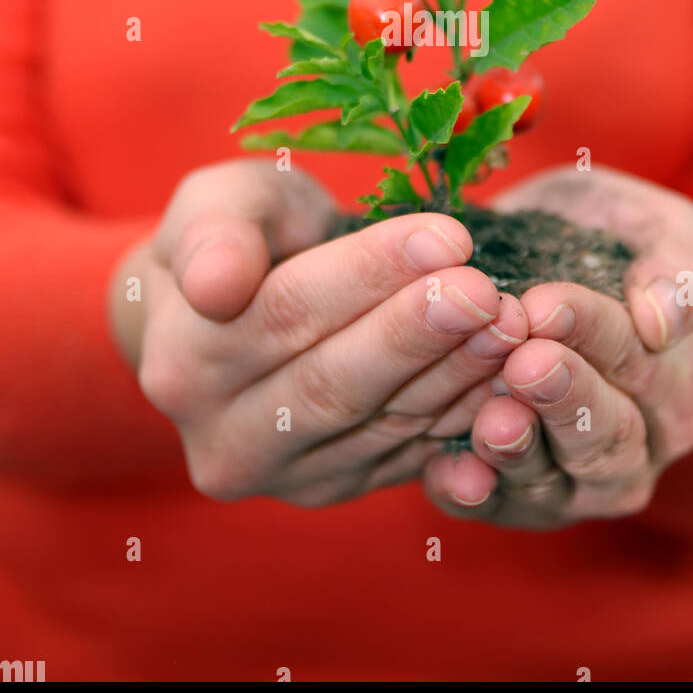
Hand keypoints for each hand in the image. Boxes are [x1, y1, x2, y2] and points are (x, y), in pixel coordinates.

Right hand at [109, 160, 525, 506]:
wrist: (238, 308)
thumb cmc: (237, 237)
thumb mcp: (214, 205)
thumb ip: (213, 233)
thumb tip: (216, 284)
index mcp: (181, 364)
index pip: (284, 314)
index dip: (369, 275)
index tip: (446, 235)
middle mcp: (223, 440)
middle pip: (333, 384)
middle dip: (419, 334)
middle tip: (489, 290)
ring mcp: (284, 476)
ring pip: (382, 423)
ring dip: (456, 374)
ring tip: (511, 320)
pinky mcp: (339, 487)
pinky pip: (411, 450)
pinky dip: (465, 410)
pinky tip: (509, 367)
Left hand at [422, 165, 692, 528]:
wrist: (531, 252)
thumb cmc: (603, 235)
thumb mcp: (653, 224)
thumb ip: (680, 265)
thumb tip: (664, 320)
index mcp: (679, 387)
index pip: (641, 363)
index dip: (593, 333)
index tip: (545, 305)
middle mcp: (634, 448)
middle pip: (605, 434)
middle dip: (563, 398)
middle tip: (522, 362)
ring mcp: (573, 483)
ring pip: (553, 480)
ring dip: (520, 450)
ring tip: (491, 418)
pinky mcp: (513, 500)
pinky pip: (495, 506)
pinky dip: (471, 492)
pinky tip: (446, 470)